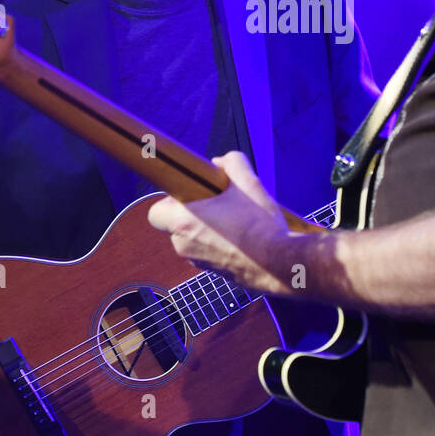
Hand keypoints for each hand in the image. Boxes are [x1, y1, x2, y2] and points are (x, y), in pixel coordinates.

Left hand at [147, 151, 295, 295]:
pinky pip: (208, 253)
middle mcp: (184, 245)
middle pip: (175, 225)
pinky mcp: (214, 273)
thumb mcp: (248, 182)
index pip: (155, 213)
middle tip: (216, 203)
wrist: (279, 263)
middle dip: (191, 214)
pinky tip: (242, 237)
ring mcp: (198, 262)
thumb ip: (231, 162)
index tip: (190, 194)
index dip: (170, 201)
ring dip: (206, 229)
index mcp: (183, 222)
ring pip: (192, 240)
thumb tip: (221, 162)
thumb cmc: (259, 224)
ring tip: (234, 220)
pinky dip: (218, 244)